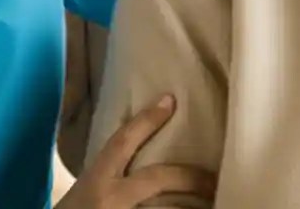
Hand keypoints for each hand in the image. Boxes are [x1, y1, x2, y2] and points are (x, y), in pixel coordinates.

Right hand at [57, 95, 215, 208]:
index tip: (170, 101)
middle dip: (190, 176)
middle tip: (214, 177)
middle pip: (157, 177)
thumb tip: (141, 153)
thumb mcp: (85, 189)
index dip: (146, 120)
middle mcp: (109, 198)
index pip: (122, 141)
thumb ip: (109, 173)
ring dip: (190, 207)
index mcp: (95, 180)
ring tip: (214, 202)